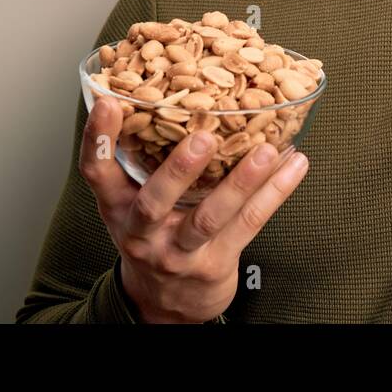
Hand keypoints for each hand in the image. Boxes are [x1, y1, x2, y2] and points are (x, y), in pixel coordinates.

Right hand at [80, 96, 309, 322]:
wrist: (168, 303)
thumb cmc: (155, 234)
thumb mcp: (133, 202)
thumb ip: (141, 157)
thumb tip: (160, 89)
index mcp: (118, 207)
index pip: (97, 172)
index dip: (97, 138)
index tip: (109, 102)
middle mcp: (143, 232)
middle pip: (155, 202)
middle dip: (179, 170)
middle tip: (204, 137)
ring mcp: (179, 252)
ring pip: (211, 217)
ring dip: (242, 181)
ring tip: (267, 150)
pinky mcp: (215, 263)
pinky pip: (249, 224)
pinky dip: (275, 192)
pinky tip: (294, 165)